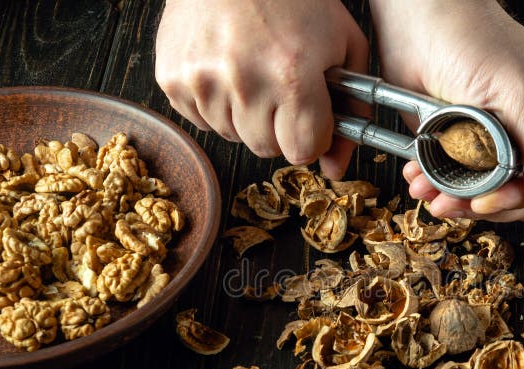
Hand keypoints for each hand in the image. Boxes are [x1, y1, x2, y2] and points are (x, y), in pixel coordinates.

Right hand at [155, 0, 368, 178]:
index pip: (303, 151)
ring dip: (247, 115)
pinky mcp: (172, 79)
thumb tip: (335, 168)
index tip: (310, 114)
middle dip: (280, 126)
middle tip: (281, 86)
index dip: (312, 135)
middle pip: (268, 148)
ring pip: (234, 137)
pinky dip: (216, 104)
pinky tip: (226, 69)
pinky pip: (201, 121)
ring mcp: (202, 82)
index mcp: (292, 77)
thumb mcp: (344, 45)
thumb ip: (352, 109)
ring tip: (253, 71)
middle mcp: (244, 83)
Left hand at [370, 0, 523, 231]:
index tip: (483, 202)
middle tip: (448, 201)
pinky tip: (420, 178)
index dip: (518, 202)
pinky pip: (456, 182)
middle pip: (518, 197)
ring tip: (427, 189)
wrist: (421, 22)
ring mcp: (501, 144)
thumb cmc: (478, 42)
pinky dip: (436, 185)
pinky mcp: (466, 146)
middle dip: (479, 202)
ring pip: (484, 195)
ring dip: (452, 197)